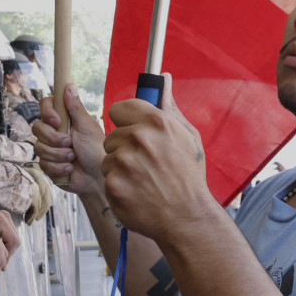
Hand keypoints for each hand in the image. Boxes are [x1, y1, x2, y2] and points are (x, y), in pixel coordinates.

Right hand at [36, 84, 104, 193]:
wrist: (96, 178)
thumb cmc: (96, 150)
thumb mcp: (87, 127)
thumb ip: (76, 108)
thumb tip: (69, 86)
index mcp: (63, 119)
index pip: (45, 106)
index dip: (47, 112)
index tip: (57, 121)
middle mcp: (53, 132)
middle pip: (37, 128)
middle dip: (54, 138)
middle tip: (71, 144)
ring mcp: (49, 148)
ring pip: (39, 147)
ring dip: (59, 155)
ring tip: (73, 158)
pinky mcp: (47, 164)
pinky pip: (44, 164)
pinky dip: (59, 167)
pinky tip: (70, 169)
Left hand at [100, 82, 218, 244]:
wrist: (187, 216)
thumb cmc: (188, 175)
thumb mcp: (186, 135)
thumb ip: (169, 106)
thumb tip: (162, 79)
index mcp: (156, 121)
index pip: (118, 108)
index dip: (125, 122)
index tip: (135, 133)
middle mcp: (139, 138)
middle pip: (112, 135)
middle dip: (123, 148)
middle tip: (144, 164)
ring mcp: (125, 162)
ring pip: (108, 157)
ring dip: (120, 167)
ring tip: (142, 179)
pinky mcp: (114, 184)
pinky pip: (107, 177)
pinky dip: (118, 186)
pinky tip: (136, 192)